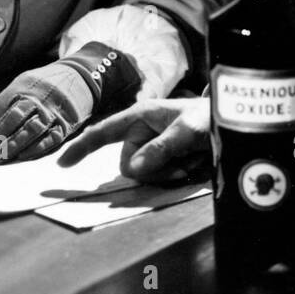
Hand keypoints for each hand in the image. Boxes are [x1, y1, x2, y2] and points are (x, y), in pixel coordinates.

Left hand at [0, 62, 94, 163]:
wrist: (80, 75)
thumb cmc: (42, 86)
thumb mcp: (20, 86)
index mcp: (23, 86)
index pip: (0, 109)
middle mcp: (38, 96)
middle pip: (14, 119)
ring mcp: (54, 109)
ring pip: (32, 129)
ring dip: (13, 146)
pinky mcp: (67, 122)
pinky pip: (52, 137)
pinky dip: (37, 148)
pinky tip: (22, 157)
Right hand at [68, 97, 210, 182]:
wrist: (231, 122)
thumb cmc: (208, 117)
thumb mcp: (188, 130)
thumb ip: (161, 148)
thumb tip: (133, 169)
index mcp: (140, 116)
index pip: (104, 132)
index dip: (82, 147)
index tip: (63, 164)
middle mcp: (142, 131)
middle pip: (129, 164)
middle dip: (155, 169)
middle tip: (184, 161)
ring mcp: (153, 146)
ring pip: (145, 175)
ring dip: (169, 172)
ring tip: (192, 158)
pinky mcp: (164, 158)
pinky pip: (160, 177)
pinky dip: (176, 174)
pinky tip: (193, 163)